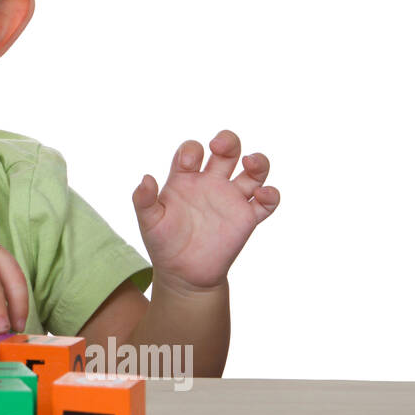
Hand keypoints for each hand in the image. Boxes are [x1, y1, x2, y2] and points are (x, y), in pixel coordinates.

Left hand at [132, 129, 279, 291]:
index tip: (188, 164)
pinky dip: (271, 195)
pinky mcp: (246, 218)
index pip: (192, 151)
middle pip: (228, 151)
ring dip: (258, 161)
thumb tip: (146, 178)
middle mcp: (211, 184)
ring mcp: (231, 199)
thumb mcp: (149, 222)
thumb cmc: (163, 244)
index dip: (191, 150)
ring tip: (250, 162)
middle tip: (219, 146)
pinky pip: (267, 202)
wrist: (183, 274)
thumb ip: (144, 200)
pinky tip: (262, 194)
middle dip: (228, 140)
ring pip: (254, 171)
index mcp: (186, 179)